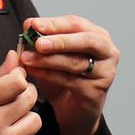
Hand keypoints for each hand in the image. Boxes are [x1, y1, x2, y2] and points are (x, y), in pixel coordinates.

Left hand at [19, 15, 118, 134]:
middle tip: (37, 42)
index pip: (76, 24)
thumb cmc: (63, 78)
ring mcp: (104, 73)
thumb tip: (29, 25)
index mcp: (97, 36)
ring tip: (27, 57)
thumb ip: (42, 40)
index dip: (54, 23)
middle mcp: (107, 52)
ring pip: (76, 62)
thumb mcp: (52, 55)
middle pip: (86, 40)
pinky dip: (48, 74)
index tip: (32, 25)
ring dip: (48, 59)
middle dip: (59, 40)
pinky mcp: (95, 92)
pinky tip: (33, 70)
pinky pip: (70, 80)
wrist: (71, 110)